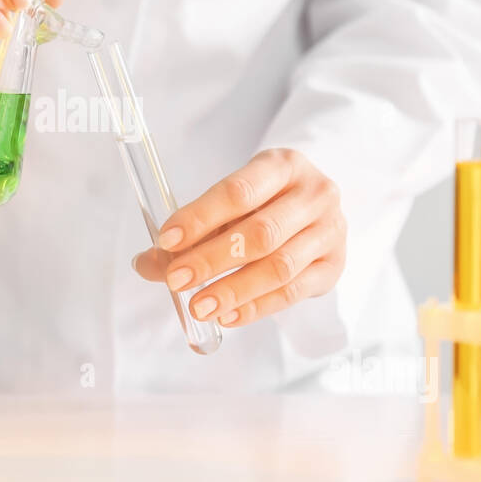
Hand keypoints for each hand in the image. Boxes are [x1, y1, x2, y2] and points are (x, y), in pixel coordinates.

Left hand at [133, 148, 345, 327]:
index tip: (166, 240)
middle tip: (176, 280)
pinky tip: (227, 316)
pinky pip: (292, 293)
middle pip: (261, 233)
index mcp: (284, 165)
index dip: (200, 217)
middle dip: (212, 259)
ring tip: (198, 307)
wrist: (316, 210)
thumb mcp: (232, 201)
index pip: (239, 191)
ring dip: (233, 290)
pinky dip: (256, 307)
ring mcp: (330, 231)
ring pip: (279, 267)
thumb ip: (193, 229)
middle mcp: (315, 194)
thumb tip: (147, 263)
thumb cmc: (265, 201)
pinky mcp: (333, 266)